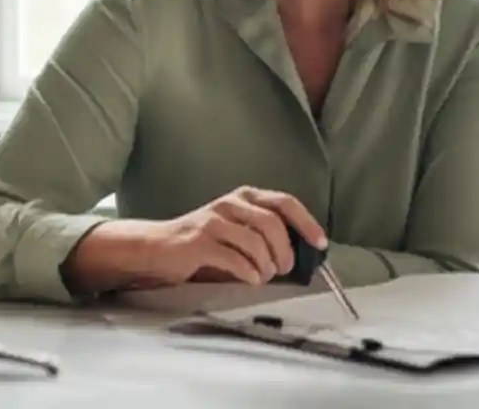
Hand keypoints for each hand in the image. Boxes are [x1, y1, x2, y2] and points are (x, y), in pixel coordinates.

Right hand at [146, 186, 326, 285]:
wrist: (158, 248)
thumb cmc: (203, 243)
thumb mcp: (237, 232)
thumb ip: (264, 234)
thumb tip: (300, 253)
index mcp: (244, 197)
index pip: (284, 202)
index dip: (307, 223)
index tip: (320, 243)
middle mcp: (230, 203)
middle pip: (273, 224)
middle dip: (285, 251)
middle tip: (284, 269)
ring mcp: (214, 220)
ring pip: (256, 242)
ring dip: (266, 266)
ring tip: (262, 277)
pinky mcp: (200, 241)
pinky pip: (235, 259)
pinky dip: (249, 273)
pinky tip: (250, 280)